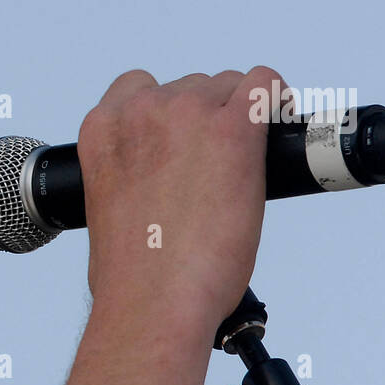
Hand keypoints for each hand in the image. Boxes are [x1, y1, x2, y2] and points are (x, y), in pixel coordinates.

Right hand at [78, 67, 279, 335]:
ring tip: (245, 163)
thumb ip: (128, 173)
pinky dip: (277, 100)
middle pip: (190, 87)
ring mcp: (187, 114)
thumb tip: (157, 182)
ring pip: (228, 86)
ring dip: (238, 116)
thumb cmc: (131, 273)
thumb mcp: (106, 204)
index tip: (185, 135)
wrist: (154, 300)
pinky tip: (281, 122)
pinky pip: (265, 85)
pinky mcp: (233, 129)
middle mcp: (140, 111)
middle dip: (206, 119)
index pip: (138, 87)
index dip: (169, 111)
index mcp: (102, 130)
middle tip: (219, 165)